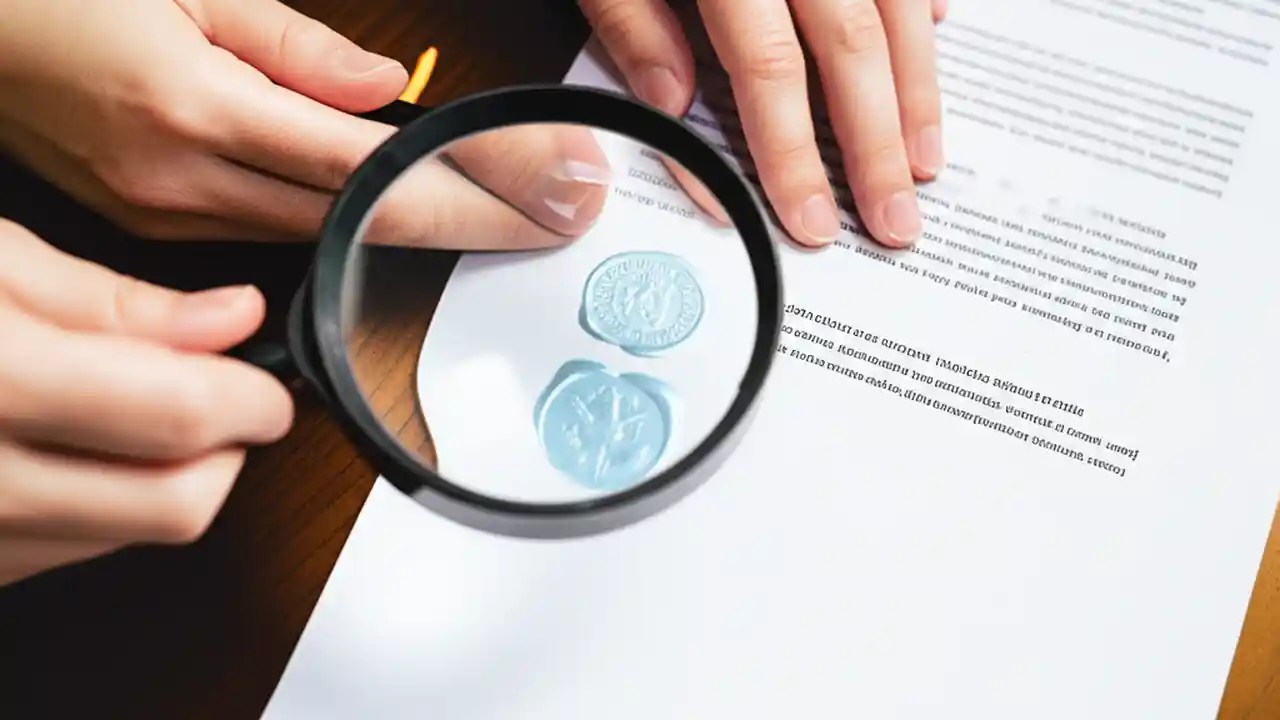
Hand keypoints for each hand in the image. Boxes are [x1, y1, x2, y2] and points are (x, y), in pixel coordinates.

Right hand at [0, 0, 612, 248]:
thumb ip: (292, 46)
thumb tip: (385, 88)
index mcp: (194, 106)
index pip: (374, 163)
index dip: (474, 178)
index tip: (550, 180)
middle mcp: (183, 180)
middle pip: (365, 216)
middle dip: (478, 218)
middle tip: (562, 212)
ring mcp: (165, 218)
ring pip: (326, 234)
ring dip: (426, 228)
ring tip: (514, 214)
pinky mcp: (154, 228)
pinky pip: (273, 235)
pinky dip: (351, 226)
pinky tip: (408, 215)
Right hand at [0, 220, 293, 586]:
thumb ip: (113, 302)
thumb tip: (232, 321)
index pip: (180, 421)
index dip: (254, 401)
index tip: (268, 385)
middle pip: (178, 503)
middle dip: (225, 451)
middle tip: (220, 398)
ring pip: (130, 536)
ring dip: (168, 480)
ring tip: (132, 412)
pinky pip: (66, 553)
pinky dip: (103, 507)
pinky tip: (72, 450)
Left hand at [581, 0, 946, 248]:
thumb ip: (633, 20)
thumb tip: (673, 103)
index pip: (770, 67)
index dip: (793, 152)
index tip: (811, 223)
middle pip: (854, 47)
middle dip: (878, 144)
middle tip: (895, 220)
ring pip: (896, 7)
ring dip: (917, 88)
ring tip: (924, 161)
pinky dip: (921, 6)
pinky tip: (935, 37)